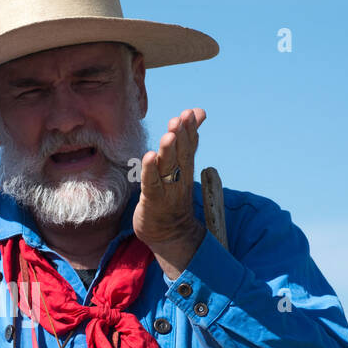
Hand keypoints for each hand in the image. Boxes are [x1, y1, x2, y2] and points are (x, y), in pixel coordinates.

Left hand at [133, 108, 206, 278]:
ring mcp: (167, 191)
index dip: (190, 131)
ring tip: (169, 134)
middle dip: (181, 136)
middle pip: (181, 155)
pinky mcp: (152, 201)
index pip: (189, 148)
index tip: (191, 113)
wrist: (170, 235)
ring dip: (169, 151)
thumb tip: (198, 112)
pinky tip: (149, 157)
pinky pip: (152, 184)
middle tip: (181, 118)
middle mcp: (178, 179)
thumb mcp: (181, 167)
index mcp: (185, 171)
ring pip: (168, 168)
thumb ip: (187, 141)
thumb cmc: (172, 196)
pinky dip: (150, 171)